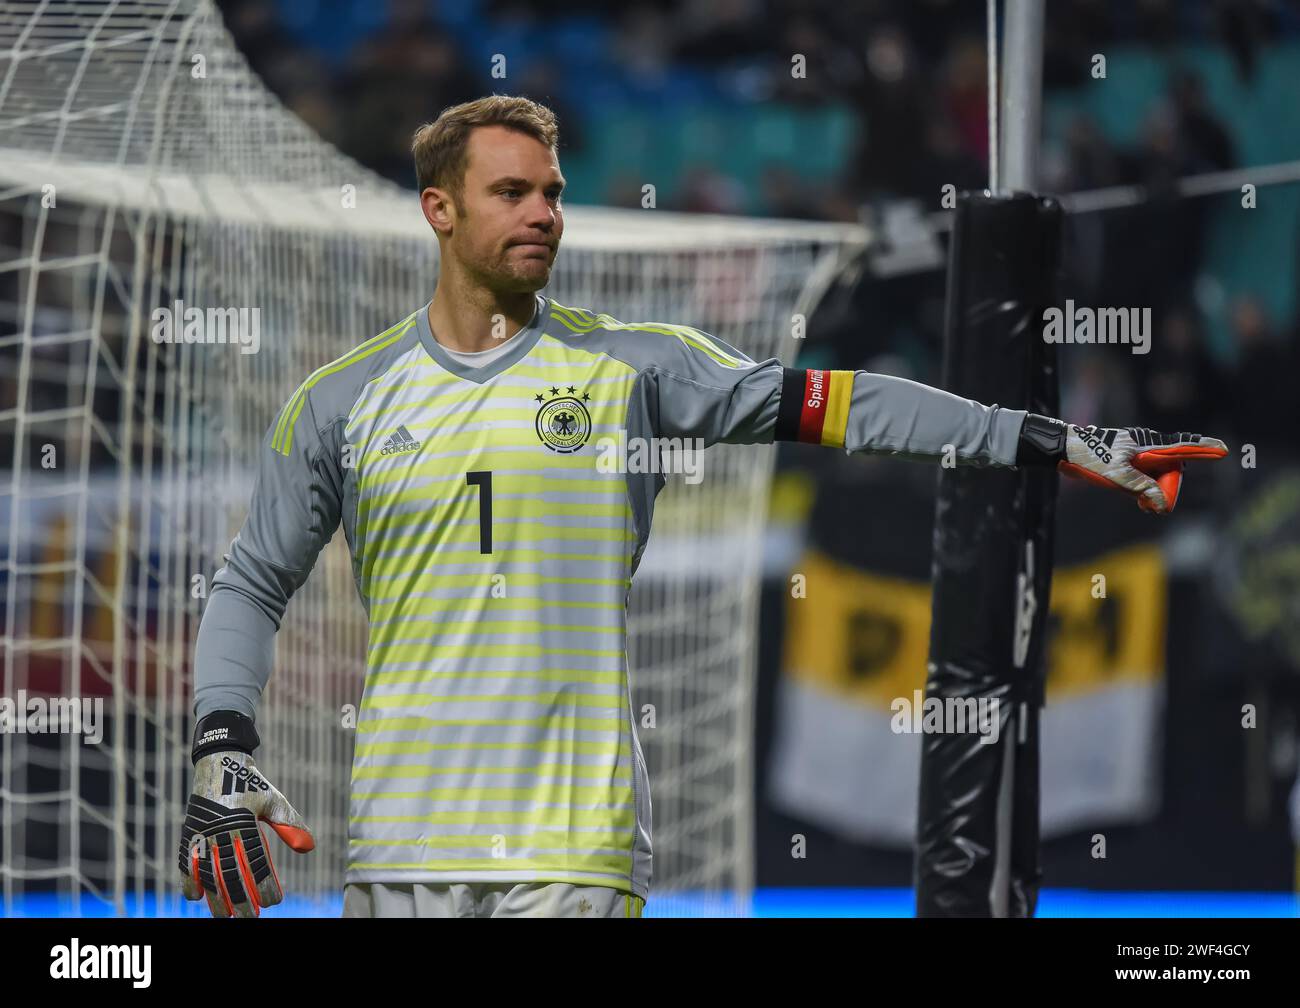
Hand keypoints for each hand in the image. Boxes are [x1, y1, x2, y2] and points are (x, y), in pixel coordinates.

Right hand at [178, 750, 314, 916]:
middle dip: (239, 900)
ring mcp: (202, 832)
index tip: (274, 901)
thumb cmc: (252, 784)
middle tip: (249, 918)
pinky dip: (188, 879)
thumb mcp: (274, 801)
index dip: (265, 885)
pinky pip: (186, 860)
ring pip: (207, 872)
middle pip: (230, 874)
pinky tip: (196, 897)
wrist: (220, 760)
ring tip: (223, 916)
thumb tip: (310, 847)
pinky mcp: (189, 831)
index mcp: (244, 823)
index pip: (256, 862)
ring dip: (214, 897)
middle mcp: (221, 830)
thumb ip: (290, 825)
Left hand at [1058, 424, 1227, 513]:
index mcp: (1147, 444)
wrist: (1065, 452)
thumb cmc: (1090, 458)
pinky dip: (1146, 490)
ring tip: (1145, 507)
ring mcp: (1138, 453)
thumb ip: (1142, 488)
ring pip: (1159, 475)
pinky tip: (1141, 503)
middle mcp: (1146, 446)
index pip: (1181, 447)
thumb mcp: (1117, 476)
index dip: (1203, 450)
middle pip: (1171, 469)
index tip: (1224, 450)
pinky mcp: (1129, 461)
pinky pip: (1147, 477)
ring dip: (1156, 492)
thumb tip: (1162, 502)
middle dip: (1169, 489)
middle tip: (1155, 508)